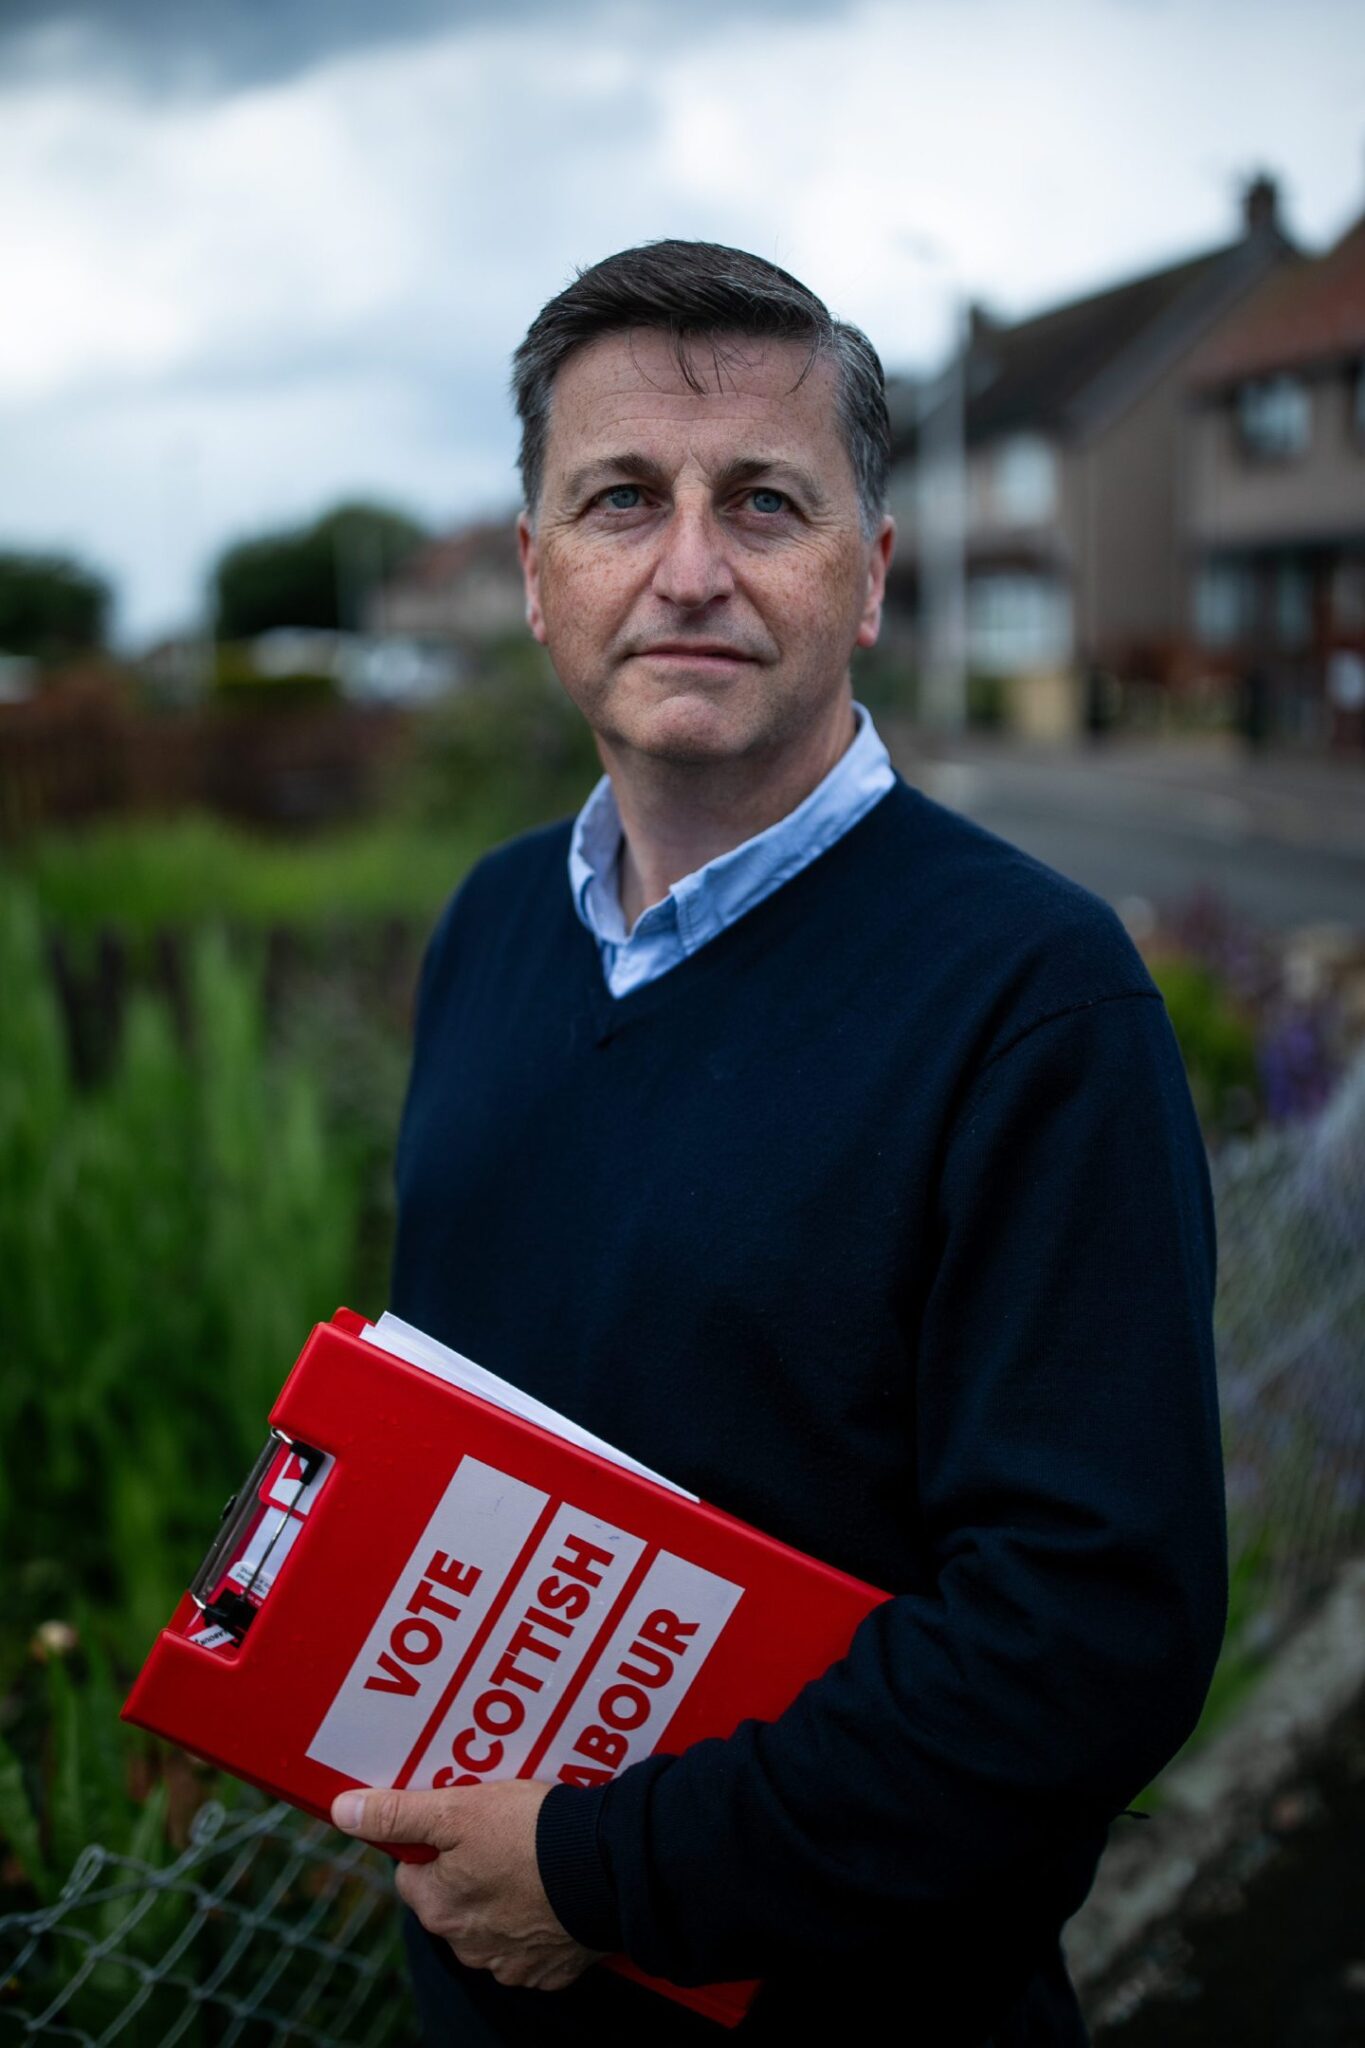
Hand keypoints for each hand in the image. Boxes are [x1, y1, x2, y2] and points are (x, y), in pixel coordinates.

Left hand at [331, 1780, 603, 1990]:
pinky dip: (537, 1921)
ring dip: (503, 1897)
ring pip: (490, 1924)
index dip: (435, 1842)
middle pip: (451, 1900)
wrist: (608, 1868)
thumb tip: (341, 1811)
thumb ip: (398, 1813)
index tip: (463, 1821)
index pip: (413, 1872)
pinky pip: (530, 1945)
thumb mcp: (458, 1808)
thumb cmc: (531, 1833)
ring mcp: (508, 1963)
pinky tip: (555, 1890)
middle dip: (469, 1870)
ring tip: (533, 1858)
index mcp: (438, 1907)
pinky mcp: (548, 1971)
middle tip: (502, 1833)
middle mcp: (465, 1945)